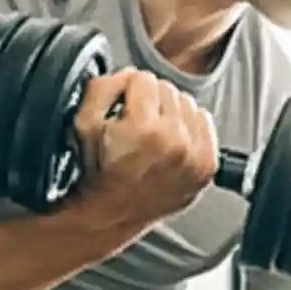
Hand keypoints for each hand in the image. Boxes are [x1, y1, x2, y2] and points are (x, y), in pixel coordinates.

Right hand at [64, 67, 217, 228]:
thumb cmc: (98, 176)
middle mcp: (176, 141)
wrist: (113, 214)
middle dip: (149, 102)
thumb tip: (127, 75)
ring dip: (171, 113)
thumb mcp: (83, 125)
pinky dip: (189, 128)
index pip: (142, 79)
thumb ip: (102, 87)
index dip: (126, 91)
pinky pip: (205, 123)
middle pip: (167, 89)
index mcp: (146, 129)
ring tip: (153, 137)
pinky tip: (171, 144)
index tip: (120, 109)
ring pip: (188, 103)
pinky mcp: (208, 165)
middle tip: (135, 126)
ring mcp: (195, 155)